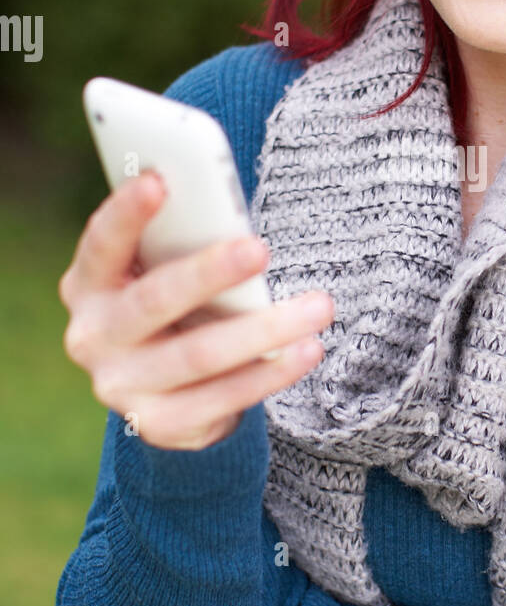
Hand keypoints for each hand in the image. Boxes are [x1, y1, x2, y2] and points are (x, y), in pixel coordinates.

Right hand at [58, 170, 333, 450]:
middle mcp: (93, 336)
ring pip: (199, 354)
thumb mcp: (162, 273)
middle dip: (210, 272)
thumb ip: (178, 244)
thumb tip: (227, 212)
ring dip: (265, 328)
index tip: (159, 181)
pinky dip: (271, 373)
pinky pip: (223, 398)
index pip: (101, 243)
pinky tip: (307, 350)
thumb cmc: (174, 306)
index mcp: (88, 284)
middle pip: (154, 300)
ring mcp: (120, 386)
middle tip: (261, 248)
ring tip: (318, 306)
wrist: (165, 393)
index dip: (126, 213)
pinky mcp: (156, 424)